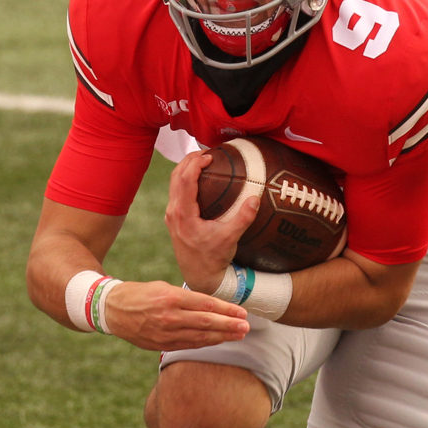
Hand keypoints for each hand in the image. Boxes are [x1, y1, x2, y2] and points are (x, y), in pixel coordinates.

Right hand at [98, 278, 250, 351]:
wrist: (111, 310)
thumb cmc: (140, 294)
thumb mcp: (163, 287)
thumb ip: (186, 298)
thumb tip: (211, 305)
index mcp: (171, 298)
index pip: (205, 304)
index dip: (226, 310)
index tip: (242, 313)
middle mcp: (169, 317)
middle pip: (206, 323)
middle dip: (229, 326)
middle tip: (246, 327)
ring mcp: (165, 333)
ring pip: (199, 337)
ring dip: (222, 337)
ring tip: (238, 336)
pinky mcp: (160, 344)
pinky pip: (188, 345)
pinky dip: (205, 344)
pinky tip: (218, 341)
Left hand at [165, 150, 260, 291]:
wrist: (199, 275)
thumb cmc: (213, 258)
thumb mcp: (230, 239)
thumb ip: (243, 219)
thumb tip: (255, 198)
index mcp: (183, 215)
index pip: (185, 180)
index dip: (196, 164)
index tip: (211, 156)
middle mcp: (173, 212)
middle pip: (176, 176)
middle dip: (190, 159)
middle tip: (208, 152)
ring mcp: (172, 215)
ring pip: (174, 182)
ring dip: (186, 168)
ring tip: (203, 159)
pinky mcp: (174, 218)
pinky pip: (176, 191)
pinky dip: (186, 179)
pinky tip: (200, 177)